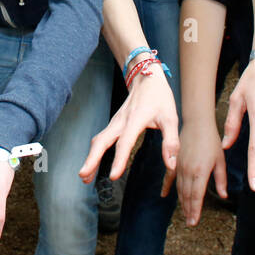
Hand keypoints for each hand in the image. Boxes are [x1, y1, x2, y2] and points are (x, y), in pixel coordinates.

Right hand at [79, 68, 177, 183]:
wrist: (146, 77)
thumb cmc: (159, 97)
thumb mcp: (171, 117)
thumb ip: (171, 142)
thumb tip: (171, 165)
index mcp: (135, 120)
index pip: (125, 142)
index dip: (119, 160)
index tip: (113, 176)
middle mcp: (121, 122)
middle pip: (102, 141)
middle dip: (92, 159)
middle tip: (83, 175)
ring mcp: (115, 122)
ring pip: (98, 141)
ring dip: (90, 158)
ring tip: (84, 177)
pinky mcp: (113, 124)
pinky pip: (101, 139)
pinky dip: (94, 152)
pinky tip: (92, 164)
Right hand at [167, 120, 225, 225]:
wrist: (197, 123)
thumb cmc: (211, 141)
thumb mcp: (220, 161)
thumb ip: (221, 179)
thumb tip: (224, 195)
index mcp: (200, 172)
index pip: (196, 196)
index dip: (195, 210)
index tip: (194, 221)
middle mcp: (187, 171)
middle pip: (187, 195)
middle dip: (188, 210)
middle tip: (190, 223)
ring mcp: (179, 167)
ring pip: (179, 189)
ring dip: (182, 202)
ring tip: (184, 214)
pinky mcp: (174, 161)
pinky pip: (169, 177)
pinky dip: (167, 186)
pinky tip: (164, 195)